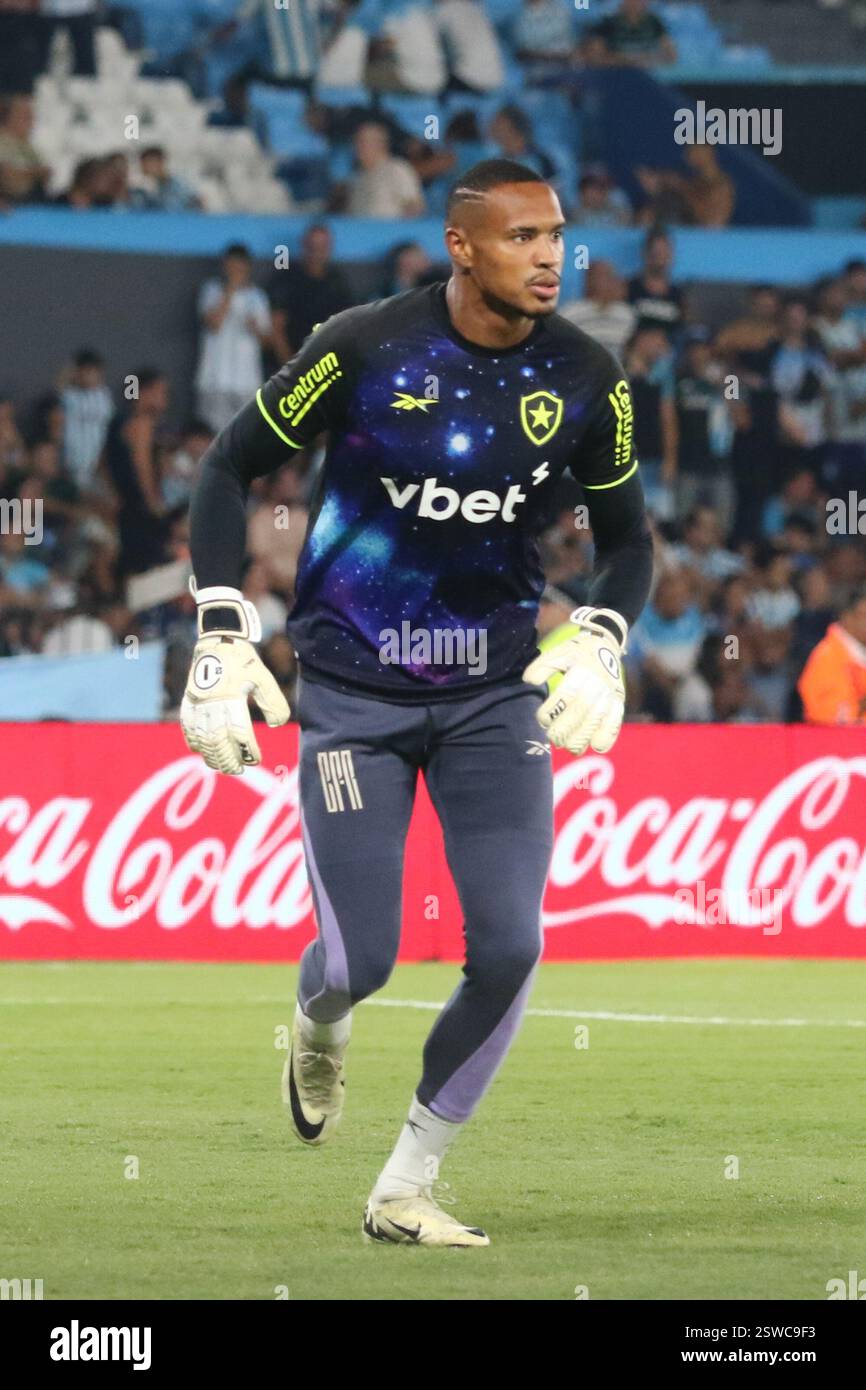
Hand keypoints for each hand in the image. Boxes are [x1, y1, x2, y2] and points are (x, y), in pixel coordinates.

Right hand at [180, 585, 289, 774]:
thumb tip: (277, 725)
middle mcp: (211, 702)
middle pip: (217, 740)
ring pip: (201, 737)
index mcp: (231, 697)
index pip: (239, 732)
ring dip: (211, 755)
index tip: (256, 759)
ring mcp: (197, 702)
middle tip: (239, 770)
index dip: (247, 750)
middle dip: (228, 759)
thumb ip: (273, 701)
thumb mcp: (263, 677)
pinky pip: (187, 726)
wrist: (217, 638)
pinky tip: (201, 751)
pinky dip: (194, 741)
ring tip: (222, 766)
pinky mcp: (189, 699)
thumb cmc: (243, 659)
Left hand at [522, 606, 626, 755]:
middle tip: (553, 738)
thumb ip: (542, 666)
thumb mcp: (558, 653)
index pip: (567, 694)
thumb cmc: (576, 654)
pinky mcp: (619, 703)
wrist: (606, 646)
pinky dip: (607, 737)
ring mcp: (611, 694)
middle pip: (582, 711)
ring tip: (569, 748)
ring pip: (598, 721)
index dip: (553, 711)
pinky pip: (616, 723)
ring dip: (583, 738)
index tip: (542, 720)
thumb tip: (528, 680)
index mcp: (582, 669)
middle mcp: (599, 682)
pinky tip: (594, 746)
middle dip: (565, 729)